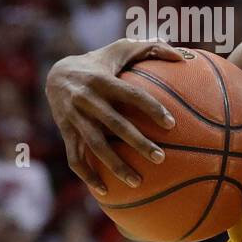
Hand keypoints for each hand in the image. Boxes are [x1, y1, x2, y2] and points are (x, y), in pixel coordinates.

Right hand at [45, 37, 183, 193]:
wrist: (55, 74)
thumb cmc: (102, 62)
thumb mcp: (123, 49)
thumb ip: (153, 49)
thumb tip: (185, 57)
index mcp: (103, 80)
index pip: (131, 95)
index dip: (151, 108)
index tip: (172, 124)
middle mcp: (87, 100)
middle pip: (114, 124)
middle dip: (137, 142)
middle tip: (161, 158)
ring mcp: (74, 118)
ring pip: (95, 146)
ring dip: (116, 165)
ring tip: (139, 182)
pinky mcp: (66, 133)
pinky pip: (75, 158)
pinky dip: (89, 176)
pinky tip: (107, 192)